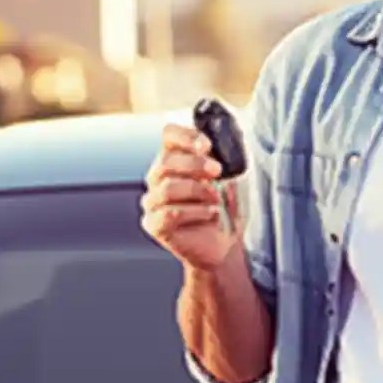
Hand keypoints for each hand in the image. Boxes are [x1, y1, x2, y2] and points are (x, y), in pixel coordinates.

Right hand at [141, 122, 242, 271]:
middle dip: (195, 165)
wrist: (220, 246)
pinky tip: (210, 214)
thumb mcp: (229, 181)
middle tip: (217, 171)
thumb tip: (226, 148)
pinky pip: (169, 214)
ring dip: (197, 191)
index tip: (206, 145)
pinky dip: (194, 212)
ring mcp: (153, 202)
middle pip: (166, 162)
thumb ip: (224, 162)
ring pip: (167, 188)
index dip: (185, 136)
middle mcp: (158, 178)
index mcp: (175, 160)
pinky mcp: (154, 224)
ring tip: (215, 199)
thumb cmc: (221, 211)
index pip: (169, 136)